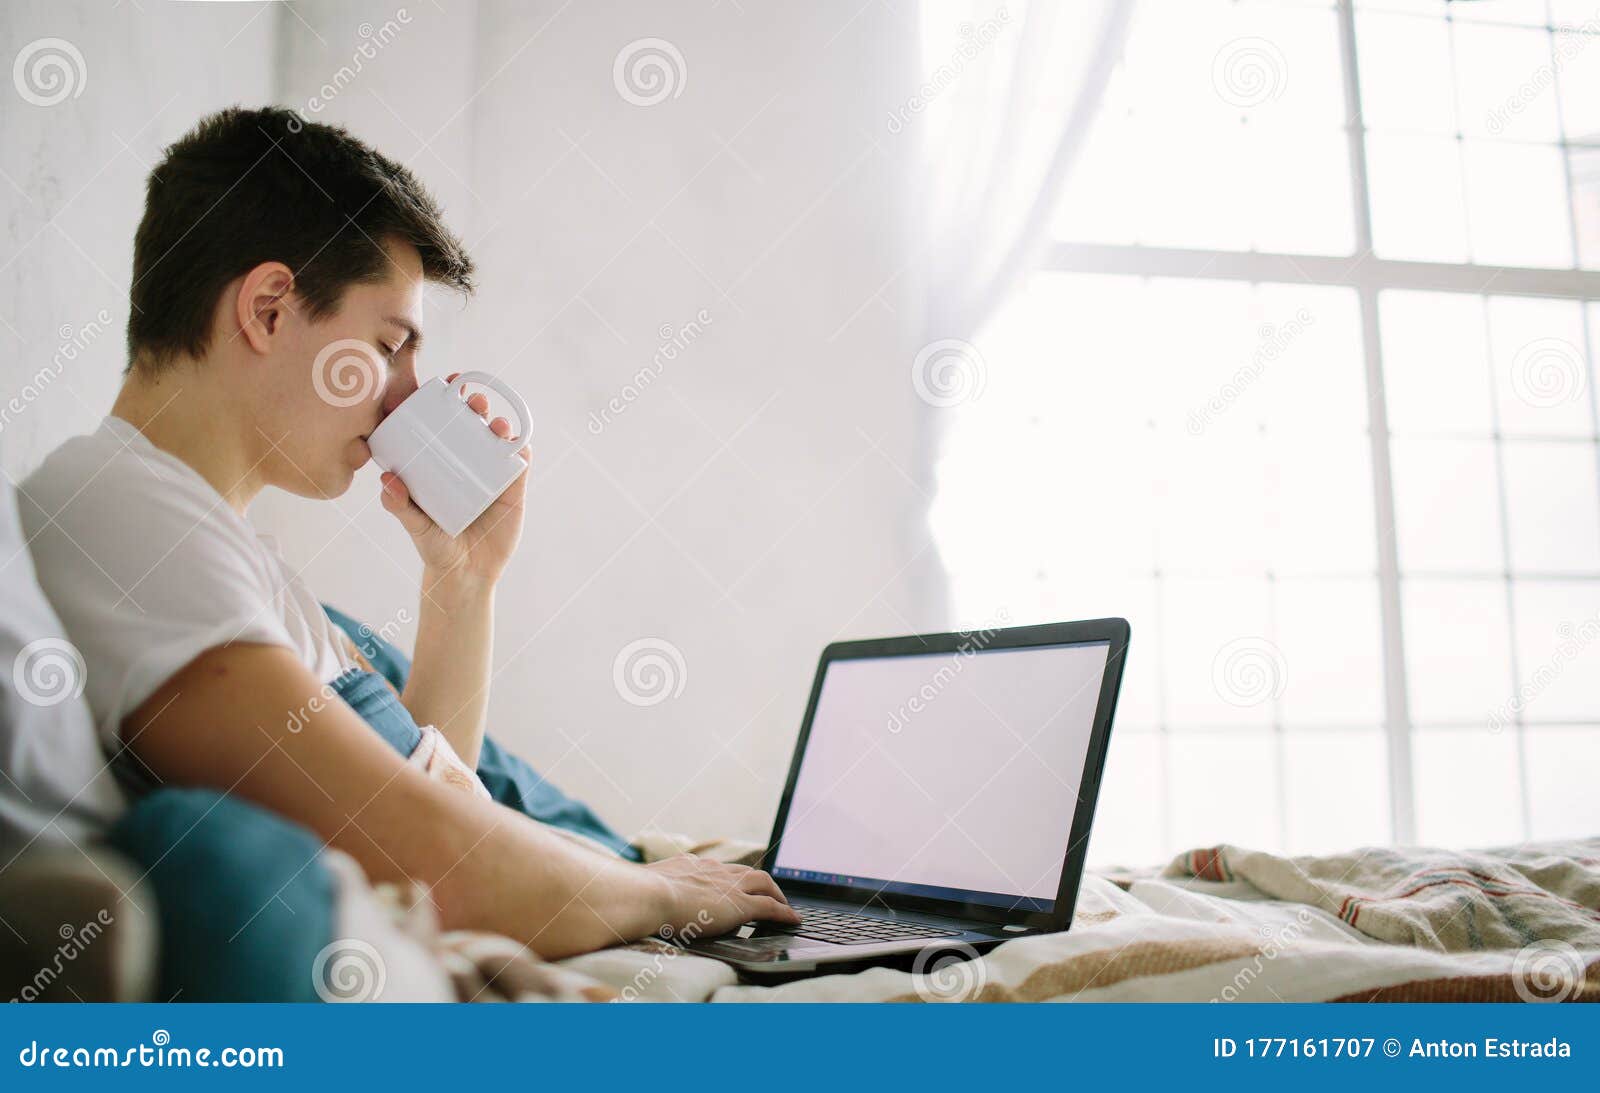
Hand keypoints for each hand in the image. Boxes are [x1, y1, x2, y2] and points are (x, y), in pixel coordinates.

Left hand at [380, 372, 530, 585]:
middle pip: (472, 424)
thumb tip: (385, 480)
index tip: (440, 386)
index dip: (443, 402)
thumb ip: (400, 506)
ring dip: (499, 422)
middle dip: (474, 404)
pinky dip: (520, 447)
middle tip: (471, 401)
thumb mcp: (415, 526)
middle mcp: (467, 463)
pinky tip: (516, 442)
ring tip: (493, 422)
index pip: (442, 425)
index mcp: (442, 464)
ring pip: (498, 438)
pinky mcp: (513, 488)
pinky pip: (519, 462)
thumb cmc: (436, 547)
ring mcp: (491, 473)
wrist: (467, 575)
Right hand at [644, 856, 801, 938]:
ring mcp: (727, 885)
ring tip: (784, 907)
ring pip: (763, 883)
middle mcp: (711, 870)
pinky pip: (770, 907)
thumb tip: (634, 905)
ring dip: (776, 894)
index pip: (714, 869)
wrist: (646, 896)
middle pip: (744, 871)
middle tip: (767, 893)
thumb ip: (646, 894)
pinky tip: (793, 920)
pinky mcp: (739, 905)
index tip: (728, 884)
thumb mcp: (642, 891)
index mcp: (688, 865)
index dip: (726, 877)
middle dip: (758, 881)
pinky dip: (784, 912)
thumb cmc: (636, 897)